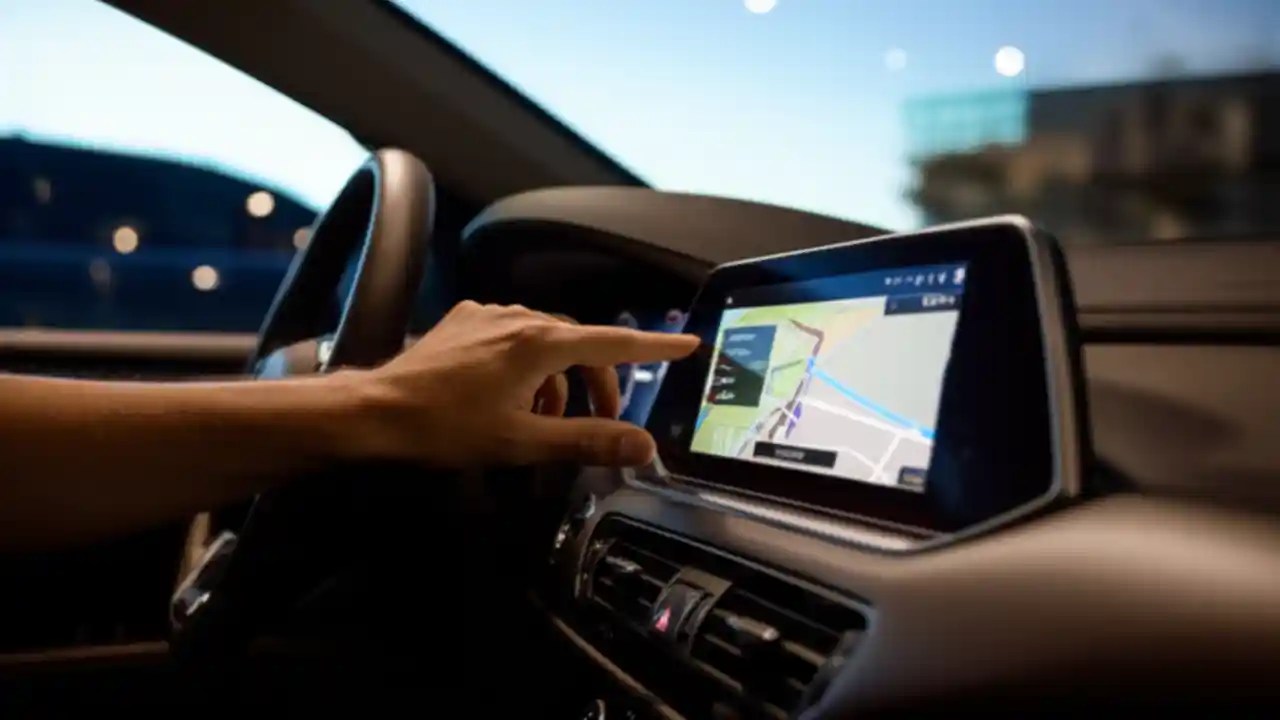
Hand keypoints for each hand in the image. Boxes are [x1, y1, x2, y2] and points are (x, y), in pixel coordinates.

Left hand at [348, 301, 698, 467]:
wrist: (374, 412)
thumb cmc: (446, 429)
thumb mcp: (524, 443)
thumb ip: (588, 441)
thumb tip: (643, 445)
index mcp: (539, 343)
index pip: (613, 343)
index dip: (653, 348)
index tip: (685, 344)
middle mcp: (518, 318)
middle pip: (580, 345)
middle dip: (598, 382)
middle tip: (603, 423)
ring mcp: (488, 317)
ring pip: (547, 342)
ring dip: (559, 379)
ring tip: (546, 420)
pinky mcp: (464, 322)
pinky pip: (514, 338)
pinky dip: (528, 366)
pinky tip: (511, 397)